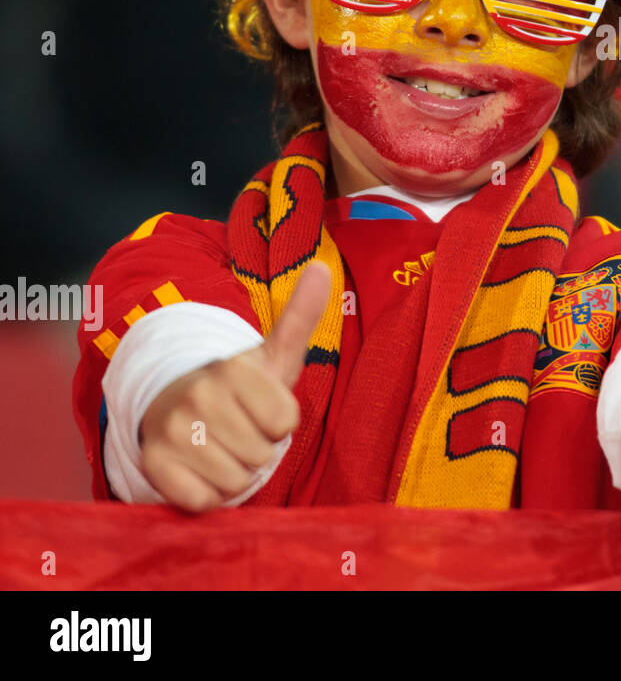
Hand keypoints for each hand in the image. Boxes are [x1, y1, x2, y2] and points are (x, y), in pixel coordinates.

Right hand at [138, 262, 330, 512]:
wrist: (175, 403)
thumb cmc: (238, 386)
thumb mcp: (273, 354)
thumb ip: (299, 316)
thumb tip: (320, 266)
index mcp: (232, 368)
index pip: (284, 422)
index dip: (280, 422)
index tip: (262, 407)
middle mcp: (197, 396)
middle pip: (261, 456)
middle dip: (258, 449)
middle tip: (239, 429)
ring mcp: (170, 430)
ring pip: (234, 482)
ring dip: (235, 473)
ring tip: (222, 446)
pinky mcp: (152, 465)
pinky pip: (203, 501)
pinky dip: (209, 494)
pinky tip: (201, 467)